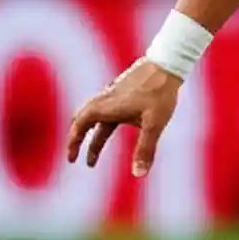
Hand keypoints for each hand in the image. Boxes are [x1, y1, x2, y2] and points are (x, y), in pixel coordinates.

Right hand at [65, 58, 181, 177]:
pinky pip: (106, 112)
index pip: (80, 124)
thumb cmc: (160, 93)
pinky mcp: (122, 92)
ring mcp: (113, 95)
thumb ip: (145, 149)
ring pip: (94, 118)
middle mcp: (106, 100)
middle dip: (77, 141)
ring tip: (93, 157)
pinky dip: (102, 126)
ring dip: (91, 137)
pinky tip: (114, 131)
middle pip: (83, 121)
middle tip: (75, 158)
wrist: (167, 64)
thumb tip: (138, 175)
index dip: (73, 141)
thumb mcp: (154, 124)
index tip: (71, 158)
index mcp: (107, 106)